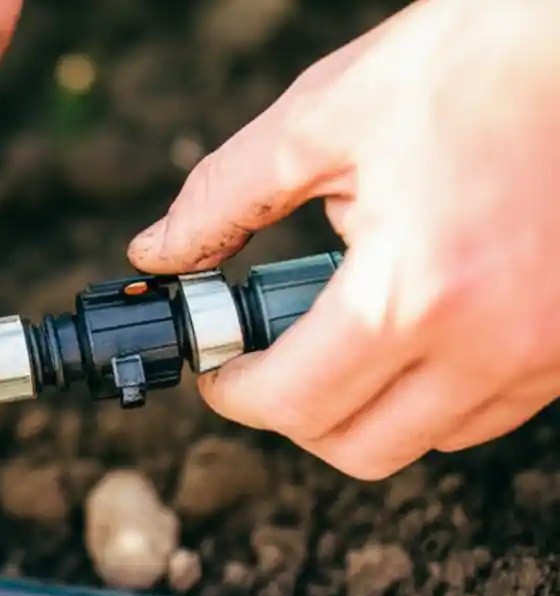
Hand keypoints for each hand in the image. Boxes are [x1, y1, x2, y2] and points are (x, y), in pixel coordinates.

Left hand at [127, 0, 559, 479]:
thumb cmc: (470, 61)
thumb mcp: (320, 120)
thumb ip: (222, 199)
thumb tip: (160, 253)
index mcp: (414, 293)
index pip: (295, 404)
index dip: (235, 394)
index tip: (219, 369)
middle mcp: (491, 344)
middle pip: (359, 448)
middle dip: (293, 412)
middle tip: (268, 356)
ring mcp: (546, 353)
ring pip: (428, 438)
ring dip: (366, 402)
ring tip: (346, 320)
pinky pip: (488, 407)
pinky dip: (435, 386)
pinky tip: (412, 316)